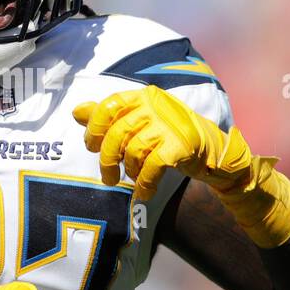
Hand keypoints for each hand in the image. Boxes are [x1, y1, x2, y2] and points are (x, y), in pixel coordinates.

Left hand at [72, 86, 253, 201]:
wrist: (213, 152)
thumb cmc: (170, 136)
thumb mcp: (140, 122)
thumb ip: (109, 117)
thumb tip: (76, 112)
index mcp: (143, 96)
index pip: (109, 106)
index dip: (95, 128)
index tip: (91, 146)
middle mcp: (156, 106)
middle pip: (118, 132)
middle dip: (107, 158)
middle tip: (108, 176)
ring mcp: (169, 125)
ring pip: (134, 150)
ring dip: (129, 170)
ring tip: (131, 179)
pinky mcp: (180, 146)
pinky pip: (152, 167)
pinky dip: (145, 183)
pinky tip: (144, 193)